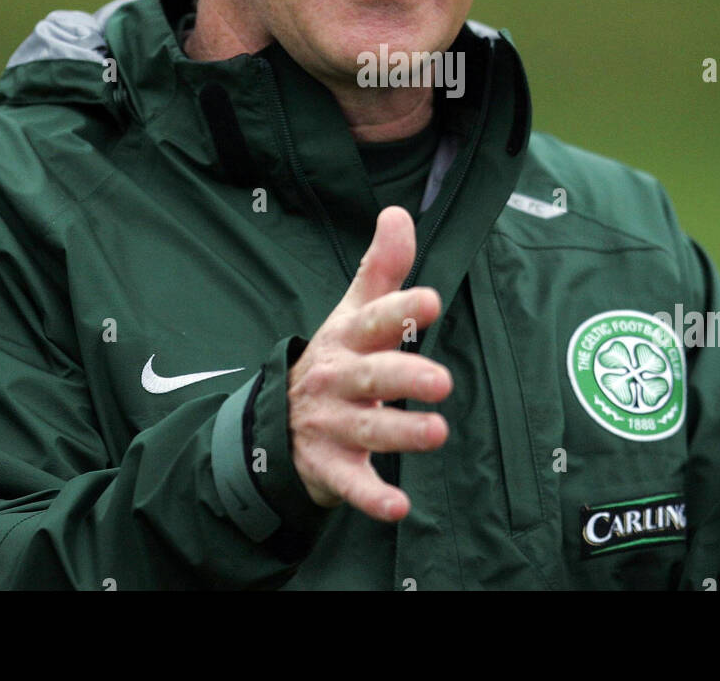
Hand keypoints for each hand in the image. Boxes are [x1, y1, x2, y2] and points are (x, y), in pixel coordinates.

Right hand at [288, 205, 451, 521]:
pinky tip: (399, 507)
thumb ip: (382, 267)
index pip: (375, 320)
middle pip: (373, 375)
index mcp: (347, 338)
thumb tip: (399, 211)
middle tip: (442, 381)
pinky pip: (351, 484)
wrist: (277, 422)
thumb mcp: (353, 311)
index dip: (402, 309)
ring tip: (437, 432)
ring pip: (368, 429)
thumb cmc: (336, 358)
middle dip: (404, 376)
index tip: (432, 301)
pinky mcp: (330, 467)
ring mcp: (331, 424)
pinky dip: (372, 497)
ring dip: (401, 433)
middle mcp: (338, 379)